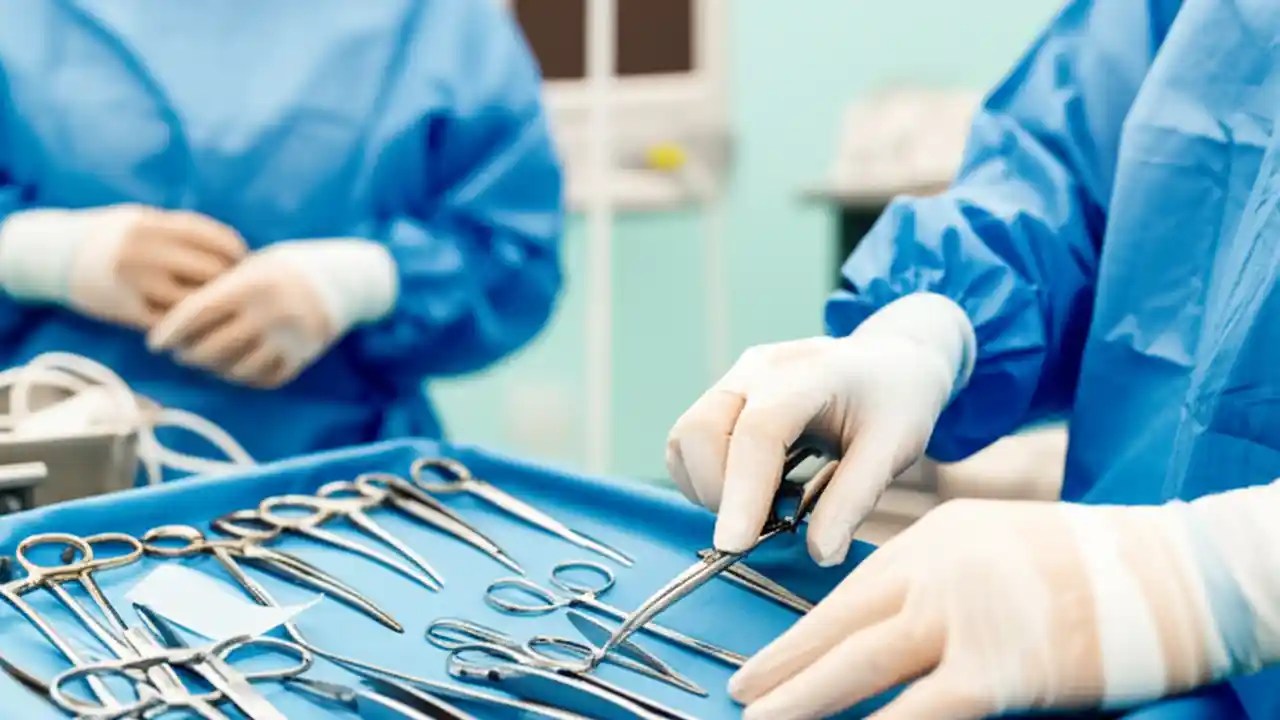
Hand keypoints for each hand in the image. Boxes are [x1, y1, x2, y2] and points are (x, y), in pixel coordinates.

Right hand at [0, 205, 246, 328]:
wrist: (56, 256)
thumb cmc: (112, 236)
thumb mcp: (145, 219)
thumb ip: (184, 230)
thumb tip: (236, 249)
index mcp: (153, 225)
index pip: (215, 239)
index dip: (238, 252)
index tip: (245, 261)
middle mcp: (145, 253)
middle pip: (212, 272)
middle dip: (232, 281)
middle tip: (241, 288)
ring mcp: (136, 284)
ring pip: (196, 301)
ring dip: (215, 307)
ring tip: (226, 307)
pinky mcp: (128, 311)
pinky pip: (173, 323)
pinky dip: (192, 325)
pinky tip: (202, 323)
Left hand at [147, 240, 396, 388]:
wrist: (341, 280)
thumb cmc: (282, 269)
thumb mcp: (249, 268)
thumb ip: (217, 292)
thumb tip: (175, 322)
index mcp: (249, 286)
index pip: (196, 315)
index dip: (170, 332)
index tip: (154, 343)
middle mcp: (268, 314)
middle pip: (210, 348)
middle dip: (188, 354)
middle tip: (180, 353)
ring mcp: (286, 339)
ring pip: (234, 369)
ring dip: (214, 369)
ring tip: (206, 362)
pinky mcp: (301, 357)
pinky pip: (262, 378)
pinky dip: (243, 377)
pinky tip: (234, 368)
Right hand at [666, 293, 974, 563]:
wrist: (887, 362)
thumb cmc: (896, 401)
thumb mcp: (895, 447)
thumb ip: (855, 499)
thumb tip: (819, 554)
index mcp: (809, 375)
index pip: (759, 432)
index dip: (743, 493)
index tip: (736, 547)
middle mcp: (758, 370)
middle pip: (702, 431)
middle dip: (721, 495)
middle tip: (765, 528)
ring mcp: (733, 379)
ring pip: (686, 439)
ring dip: (708, 489)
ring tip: (761, 508)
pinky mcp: (721, 397)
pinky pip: (687, 444)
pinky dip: (704, 480)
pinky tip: (751, 491)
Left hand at [726, 495, 1258, 719]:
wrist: (1171, 571)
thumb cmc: (1086, 565)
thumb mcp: (991, 543)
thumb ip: (933, 577)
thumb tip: (882, 620)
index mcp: (931, 541)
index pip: (846, 594)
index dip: (798, 636)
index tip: (761, 663)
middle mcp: (935, 572)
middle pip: (839, 630)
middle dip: (783, 670)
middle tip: (742, 697)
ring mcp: (963, 619)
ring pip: (860, 667)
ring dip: (805, 702)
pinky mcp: (997, 670)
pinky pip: (918, 710)